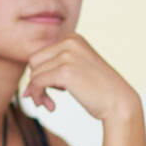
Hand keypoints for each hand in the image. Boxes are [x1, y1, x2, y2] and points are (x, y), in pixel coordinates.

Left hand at [24, 32, 138, 120]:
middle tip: (46, 99)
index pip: (41, 55)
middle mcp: (70, 42)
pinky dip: (39, 96)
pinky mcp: (65, 71)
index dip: (40, 74)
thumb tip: (26, 91)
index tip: (49, 91)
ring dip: (38, 93)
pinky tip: (51, 107)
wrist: (119, 102)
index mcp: (73, 38)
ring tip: (49, 104)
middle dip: (36, 82)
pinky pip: (37, 83)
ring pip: (34, 74)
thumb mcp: (76, 71)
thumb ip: (54, 71)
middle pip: (34, 62)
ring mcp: (68, 55)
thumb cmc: (98, 90)